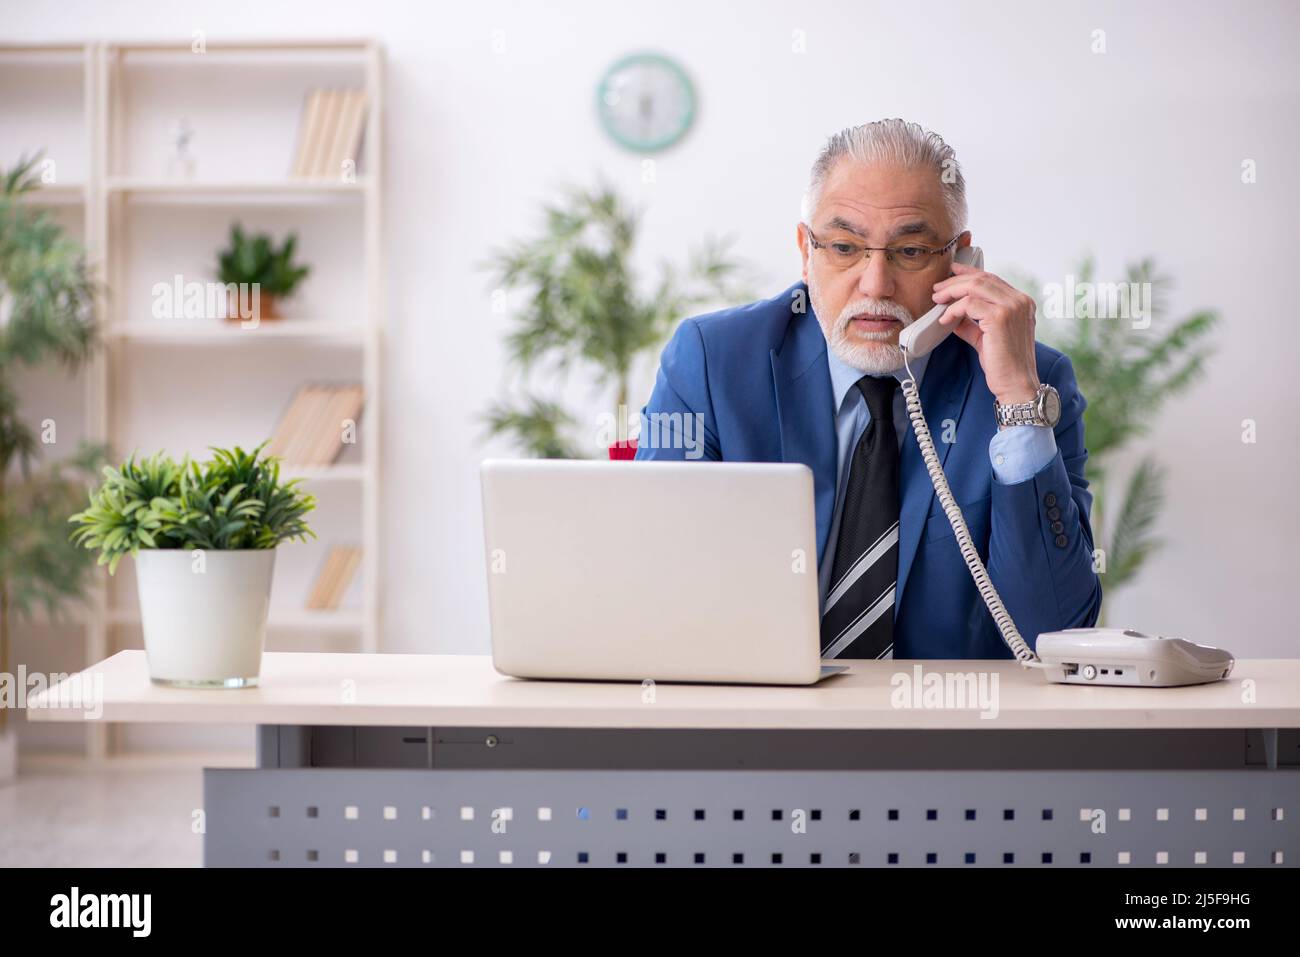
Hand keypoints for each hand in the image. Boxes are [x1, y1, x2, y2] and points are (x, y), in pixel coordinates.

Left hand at [930, 261, 1038, 404]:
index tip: (951, 271)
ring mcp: (1012, 307)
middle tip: (937, 289)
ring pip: (975, 286)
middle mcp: (1020, 301)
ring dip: (952, 291)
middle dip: (955, 281)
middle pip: (982, 279)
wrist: (1016, 384)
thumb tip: (953, 315)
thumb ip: (972, 324)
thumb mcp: (986, 337)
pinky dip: (953, 310)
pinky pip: (969, 304)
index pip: (992, 279)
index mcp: (1021, 302)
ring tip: (937, 300)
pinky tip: (945, 320)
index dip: (969, 272)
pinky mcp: (1000, 317)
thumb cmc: (1004, 365)